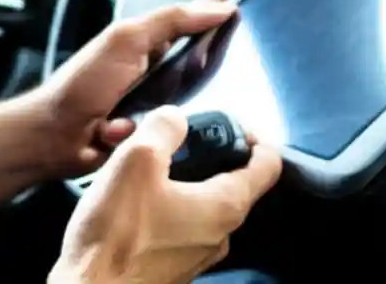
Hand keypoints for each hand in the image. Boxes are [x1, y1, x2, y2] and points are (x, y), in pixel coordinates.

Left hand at [26, 0, 242, 177]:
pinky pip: (190, 126)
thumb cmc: (81, 85)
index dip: (224, 1)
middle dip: (227, 55)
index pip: (196, 12)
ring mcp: (163, 99)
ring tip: (207, 98)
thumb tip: (217, 8)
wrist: (57, 138)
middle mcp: (161, 66)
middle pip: (209, 55)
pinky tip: (184, 128)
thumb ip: (170, 20)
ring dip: (205, 96)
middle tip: (254, 51)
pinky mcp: (163, 129)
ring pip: (205, 94)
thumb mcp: (126, 40)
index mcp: (151, 37)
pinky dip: (183, 126)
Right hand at [48, 106, 281, 283]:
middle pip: (232, 183)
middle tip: (173, 141)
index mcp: (225, 205)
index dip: (253, 136)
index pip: (267, 164)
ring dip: (182, 181)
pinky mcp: (173, 267)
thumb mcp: (137, 159)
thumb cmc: (117, 229)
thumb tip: (175, 118)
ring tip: (145, 168)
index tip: (226, 124)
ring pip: (203, 205)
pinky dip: (167, 207)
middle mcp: (220, 234)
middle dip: (207, 155)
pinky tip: (133, 201)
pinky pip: (181, 227)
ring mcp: (198, 255)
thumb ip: (164, 127)